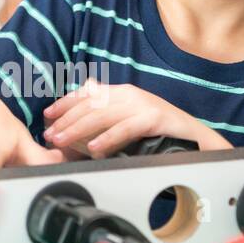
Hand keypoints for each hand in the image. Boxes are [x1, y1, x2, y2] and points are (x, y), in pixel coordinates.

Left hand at [42, 80, 228, 156]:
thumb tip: (80, 130)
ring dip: (78, 129)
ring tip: (62, 141)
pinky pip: (126, 128)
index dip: (65, 104)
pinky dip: (108, 138)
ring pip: (102, 115)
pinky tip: (94, 148)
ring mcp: (143, 104)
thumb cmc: (162, 134)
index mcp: (123, 93)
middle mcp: (130, 94)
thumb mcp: (131, 123)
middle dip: (66, 120)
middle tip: (50, 135)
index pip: (87, 94)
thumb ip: (108, 122)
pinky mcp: (155, 117)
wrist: (196, 138)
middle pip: (90, 105)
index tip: (47, 116)